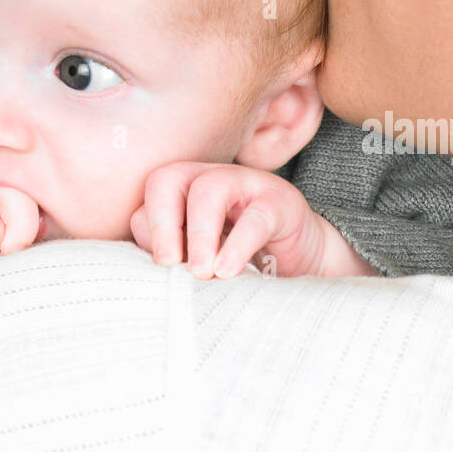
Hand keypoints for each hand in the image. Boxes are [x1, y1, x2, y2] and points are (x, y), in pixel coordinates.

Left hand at [130, 161, 375, 278]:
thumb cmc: (240, 256)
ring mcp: (246, 185)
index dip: (150, 229)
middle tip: (168, 264)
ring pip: (208, 191)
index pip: (151, 196)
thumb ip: (174, 252)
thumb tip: (154, 263)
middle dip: (162, 223)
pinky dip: (236, 247)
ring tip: (200, 273)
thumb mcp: (201, 255)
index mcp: (186, 188)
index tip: (160, 267)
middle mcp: (211, 178)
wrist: (303, 257)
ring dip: (198, 236)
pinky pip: (254, 218)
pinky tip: (227, 272)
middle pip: (169, 179)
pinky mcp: (279, 203)